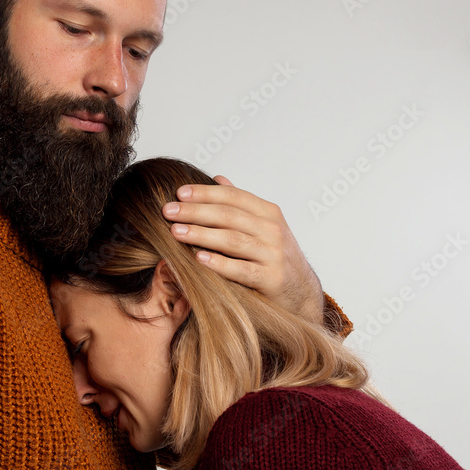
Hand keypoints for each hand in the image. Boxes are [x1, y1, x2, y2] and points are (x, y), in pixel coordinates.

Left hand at [162, 175, 322, 321]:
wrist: (301, 291)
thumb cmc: (275, 256)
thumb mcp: (263, 225)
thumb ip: (241, 203)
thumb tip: (218, 178)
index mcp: (268, 213)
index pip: (233, 196)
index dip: (205, 193)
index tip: (179, 192)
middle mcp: (273, 230)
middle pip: (228, 216)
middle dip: (195, 212)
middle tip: (168, 211)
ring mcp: (274, 254)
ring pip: (232, 240)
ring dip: (201, 234)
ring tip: (176, 231)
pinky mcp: (271, 279)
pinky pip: (241, 270)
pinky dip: (219, 263)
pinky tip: (198, 259)